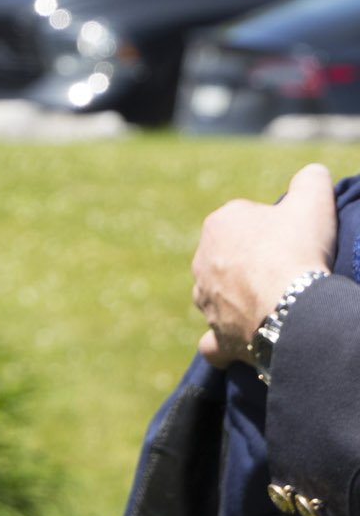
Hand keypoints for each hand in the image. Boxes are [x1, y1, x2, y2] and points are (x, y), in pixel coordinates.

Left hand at [194, 161, 335, 366]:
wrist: (290, 304)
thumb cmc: (297, 249)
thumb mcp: (312, 201)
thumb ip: (310, 181)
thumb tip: (313, 172)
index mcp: (218, 224)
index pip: (247, 221)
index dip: (276, 229)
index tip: (297, 240)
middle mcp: (202, 261)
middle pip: (232, 260)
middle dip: (255, 265)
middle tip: (291, 273)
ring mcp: (205, 300)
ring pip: (220, 297)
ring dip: (240, 301)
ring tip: (275, 305)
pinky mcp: (216, 334)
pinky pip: (213, 340)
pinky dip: (223, 342)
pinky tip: (239, 343)